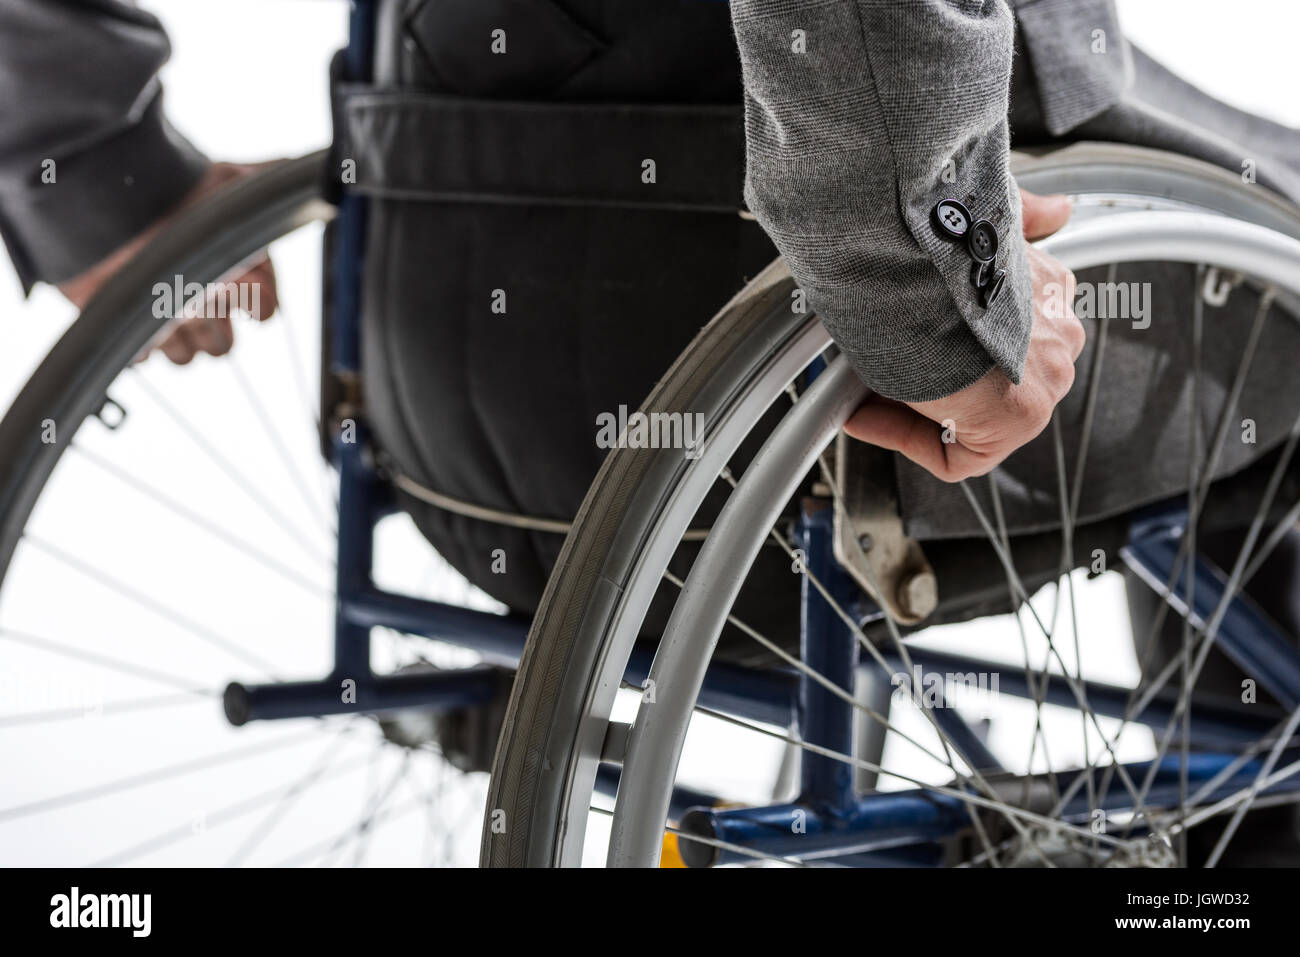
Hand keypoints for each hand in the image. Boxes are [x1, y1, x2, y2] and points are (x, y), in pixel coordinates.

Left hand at [58, 162, 278, 364]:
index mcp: (231, 272)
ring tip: (165, 304)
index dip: (260, 304)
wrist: (100, 200)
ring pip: (192, 354)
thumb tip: (309, 171)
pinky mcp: (129, 323)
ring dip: (183, 337)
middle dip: (216, 324)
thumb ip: (271, 180)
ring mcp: (166, 315)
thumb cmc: (167, 192)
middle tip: (199, 295)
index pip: (266, 309)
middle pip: (226, 342)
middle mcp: (202, 298)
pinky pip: (148, 356)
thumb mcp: (227, 181)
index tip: (245, 287)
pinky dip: (145, 345)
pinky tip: (139, 315)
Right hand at [843, 188, 1082, 481]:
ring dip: (911, 405)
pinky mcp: (1017, 419)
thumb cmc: (937, 241)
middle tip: (871, 366)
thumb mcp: (986, 215)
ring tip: (858, 390)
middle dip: (928, 377)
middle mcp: (1055, 338)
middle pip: (985, 380)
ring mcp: (1044, 379)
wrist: (924, 264)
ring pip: (973, 416)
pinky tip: (862, 413)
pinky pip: (958, 453)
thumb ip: (1026, 213)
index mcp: (1047, 292)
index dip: (939, 344)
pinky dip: (904, 438)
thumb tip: (1059, 210)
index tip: (899, 340)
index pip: (1000, 338)